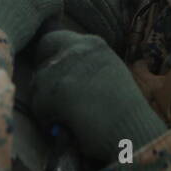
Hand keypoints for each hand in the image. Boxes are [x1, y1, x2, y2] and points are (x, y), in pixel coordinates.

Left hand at [29, 29, 165, 163]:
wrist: (132, 129)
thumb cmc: (125, 112)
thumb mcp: (108, 73)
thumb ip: (85, 67)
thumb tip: (62, 77)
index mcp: (94, 44)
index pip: (54, 40)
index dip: (49, 58)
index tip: (53, 76)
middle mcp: (77, 48)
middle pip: (43, 59)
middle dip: (45, 80)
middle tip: (53, 100)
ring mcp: (64, 67)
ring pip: (38, 84)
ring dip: (47, 102)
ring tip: (66, 117)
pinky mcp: (54, 89)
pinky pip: (37, 106)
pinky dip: (47, 119)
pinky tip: (66, 126)